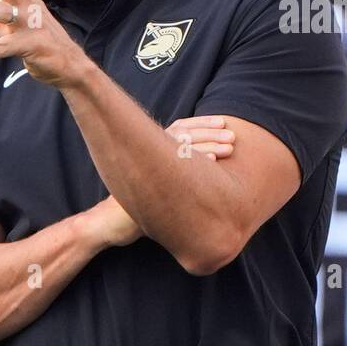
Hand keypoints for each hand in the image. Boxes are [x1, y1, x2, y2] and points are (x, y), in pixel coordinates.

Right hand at [80, 117, 237, 248]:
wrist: (114, 223)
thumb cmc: (142, 206)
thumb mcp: (161, 183)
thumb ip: (177, 170)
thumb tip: (208, 164)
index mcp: (154, 147)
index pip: (181, 127)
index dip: (202, 123)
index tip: (223, 122)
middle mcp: (149, 151)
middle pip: (184, 134)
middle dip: (210, 133)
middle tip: (232, 136)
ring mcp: (146, 163)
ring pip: (182, 146)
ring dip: (208, 145)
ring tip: (228, 149)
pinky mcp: (147, 179)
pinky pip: (173, 166)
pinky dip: (195, 161)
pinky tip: (211, 161)